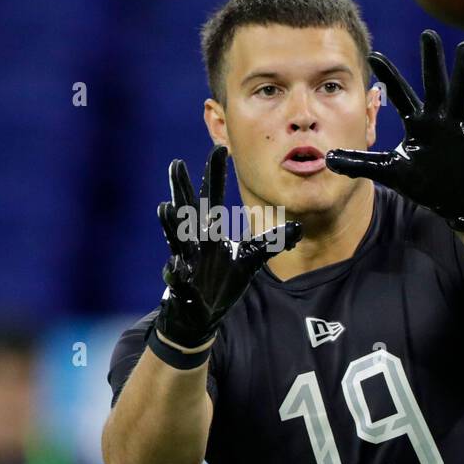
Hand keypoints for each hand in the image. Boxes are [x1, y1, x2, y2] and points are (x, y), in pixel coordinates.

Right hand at [155, 145, 301, 348]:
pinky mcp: (183, 287)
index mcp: (210, 232)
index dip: (216, 174)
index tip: (219, 149)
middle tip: (175, 164)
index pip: (213, 198)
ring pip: (176, 240)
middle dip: (181, 189)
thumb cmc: (220, 282)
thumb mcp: (250, 260)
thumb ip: (270, 242)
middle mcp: (195, 242)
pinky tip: (174, 268)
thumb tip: (298, 229)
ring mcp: (186, 262)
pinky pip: (178, 279)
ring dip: (170, 225)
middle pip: (187, 210)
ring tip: (165, 208)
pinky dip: (176, 273)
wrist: (200, 314)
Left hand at [325, 31, 463, 232]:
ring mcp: (457, 127)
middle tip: (429, 33)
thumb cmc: (423, 182)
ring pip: (460, 95)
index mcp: (417, 123)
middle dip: (431, 60)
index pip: (400, 94)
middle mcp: (437, 119)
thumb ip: (359, 163)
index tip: (373, 54)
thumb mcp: (387, 171)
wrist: (452, 202)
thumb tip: (327, 158)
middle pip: (433, 84)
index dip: (388, 76)